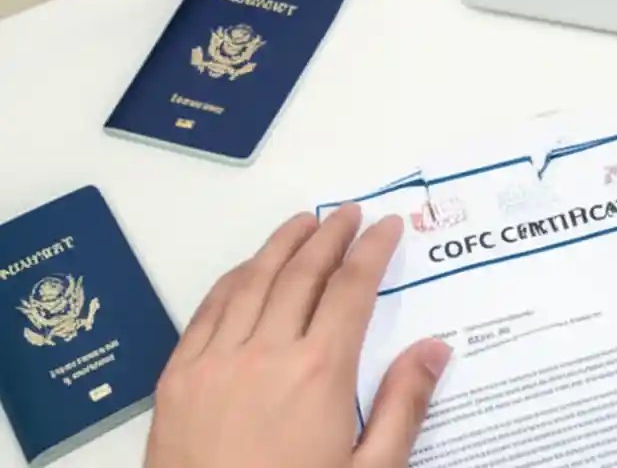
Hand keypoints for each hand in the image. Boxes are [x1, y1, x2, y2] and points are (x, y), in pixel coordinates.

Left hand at [145, 205, 451, 467]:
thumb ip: (403, 406)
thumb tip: (435, 348)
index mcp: (320, 372)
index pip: (352, 288)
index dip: (373, 250)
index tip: (387, 226)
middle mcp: (266, 353)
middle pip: (302, 272)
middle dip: (330, 236)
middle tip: (349, 213)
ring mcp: (215, 363)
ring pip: (252, 281)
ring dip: (281, 245)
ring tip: (303, 223)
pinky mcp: (178, 379)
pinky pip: (207, 311)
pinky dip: (233, 279)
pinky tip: (247, 270)